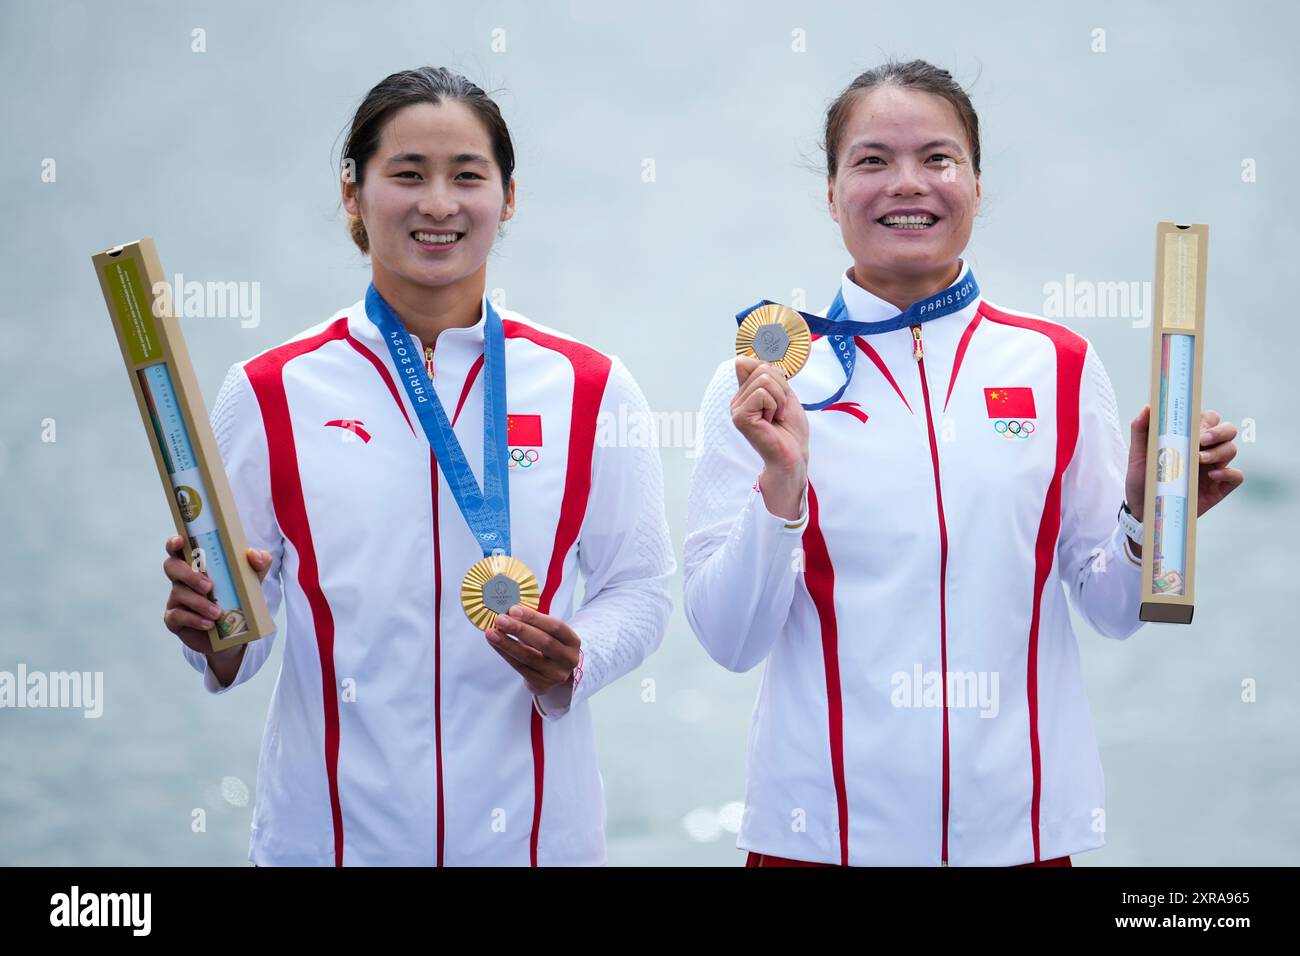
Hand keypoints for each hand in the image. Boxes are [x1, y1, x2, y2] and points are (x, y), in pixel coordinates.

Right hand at [162, 535, 271, 655]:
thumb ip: (258, 563)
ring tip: (217, 612)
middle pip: (171, 566)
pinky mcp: (174, 619)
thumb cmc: (238, 598)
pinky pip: (177, 616)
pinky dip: (194, 619)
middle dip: (189, 575)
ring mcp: (176, 598)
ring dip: (199, 602)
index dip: (175, 542)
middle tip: (209, 586)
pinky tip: (208, 624)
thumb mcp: (252, 579)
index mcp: (196, 564)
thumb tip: (253, 554)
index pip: (178, 548)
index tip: (181, 541)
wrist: (235, 633)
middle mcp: (182, 578)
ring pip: (178, 593)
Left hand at [485, 605, 580, 696]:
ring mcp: (555, 674)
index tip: (514, 609)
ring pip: (528, 657)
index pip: (555, 626)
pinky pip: (520, 668)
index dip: (534, 618)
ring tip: (491, 633)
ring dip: (507, 643)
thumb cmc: (551, 647)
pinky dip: (505, 654)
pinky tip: (495, 644)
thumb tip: (509, 613)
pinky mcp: (541, 685)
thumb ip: (536, 624)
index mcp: (573, 641)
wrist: (557, 674)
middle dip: (519, 629)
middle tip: (500, 619)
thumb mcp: (552, 635)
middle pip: (543, 642)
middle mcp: (568, 659)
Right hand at [732, 357, 809, 517]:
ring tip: (776, 415)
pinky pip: (761, 394)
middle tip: (779, 409)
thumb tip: (744, 358)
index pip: (750, 362)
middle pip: (762, 369)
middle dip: (781, 388)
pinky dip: (774, 405)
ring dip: (779, 398)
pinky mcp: (739, 417)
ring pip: (764, 380)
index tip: (780, 392)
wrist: (794, 452)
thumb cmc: (790, 427)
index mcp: (745, 392)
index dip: (772, 372)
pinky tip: (771, 421)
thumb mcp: (782, 392)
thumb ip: (767, 374)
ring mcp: (736, 408)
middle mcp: (737, 399)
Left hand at [1126, 405, 1244, 520]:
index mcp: (1190, 438)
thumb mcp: (1138, 454)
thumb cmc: (1142, 478)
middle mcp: (1206, 450)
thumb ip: (1141, 430)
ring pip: (1232, 449)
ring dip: (1219, 451)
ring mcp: (1215, 467)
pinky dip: (1229, 473)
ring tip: (1198, 460)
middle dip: (1219, 431)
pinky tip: (1212, 475)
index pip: (1209, 418)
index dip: (1206, 419)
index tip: (1193, 427)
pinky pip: (1237, 476)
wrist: (1144, 508)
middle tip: (1200, 440)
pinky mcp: (1220, 487)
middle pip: (1228, 430)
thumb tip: (1149, 406)